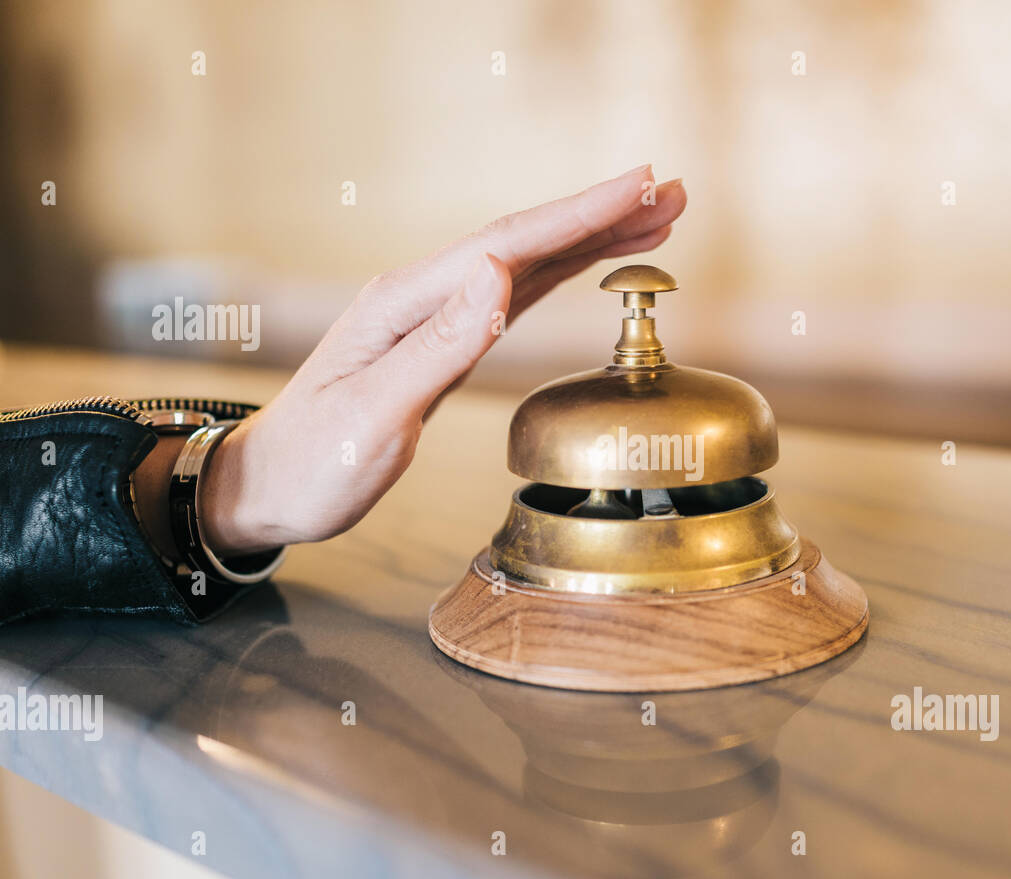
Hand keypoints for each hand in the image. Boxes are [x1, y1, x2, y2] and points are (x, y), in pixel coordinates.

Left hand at [194, 166, 685, 553]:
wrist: (268, 487)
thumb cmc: (313, 462)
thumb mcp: (374, 414)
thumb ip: (438, 346)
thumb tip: (498, 274)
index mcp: (405, 303)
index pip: (507, 245)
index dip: (579, 217)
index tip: (638, 189)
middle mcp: (422, 297)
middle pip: (526, 241)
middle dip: (600, 214)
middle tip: (669, 192)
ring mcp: (433, 317)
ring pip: (527, 263)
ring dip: (590, 238)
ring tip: (652, 219)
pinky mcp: (443, 342)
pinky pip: (516, 296)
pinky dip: (562, 274)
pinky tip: (590, 263)